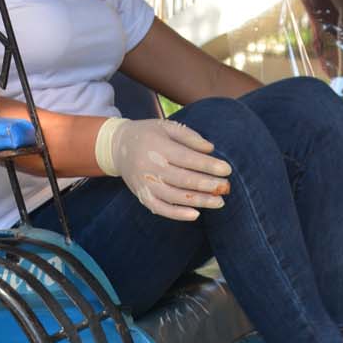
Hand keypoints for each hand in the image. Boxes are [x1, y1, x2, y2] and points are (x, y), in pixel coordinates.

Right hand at [96, 118, 231, 221]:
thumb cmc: (148, 134)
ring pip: (174, 196)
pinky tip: (195, 215)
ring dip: (198, 201)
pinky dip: (177, 214)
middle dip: (208, 185)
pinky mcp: (141, 195)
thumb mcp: (167, 127)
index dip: (208, 165)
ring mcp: (145, 183)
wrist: (116, 146)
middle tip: (226, 187)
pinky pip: (159, 208)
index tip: (227, 169)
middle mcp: (150, 167)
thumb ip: (189, 136)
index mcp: (158, 147)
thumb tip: (210, 149)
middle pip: (183, 179)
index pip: (187, 158)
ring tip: (219, 202)